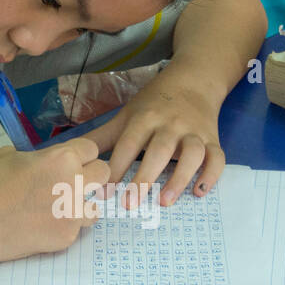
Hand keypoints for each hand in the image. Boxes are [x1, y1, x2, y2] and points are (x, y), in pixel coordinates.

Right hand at [0, 141, 109, 264]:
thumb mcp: (10, 155)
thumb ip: (39, 158)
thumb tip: (47, 164)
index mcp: (61, 157)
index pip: (92, 149)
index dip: (80, 155)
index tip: (69, 163)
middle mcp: (74, 184)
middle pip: (103, 175)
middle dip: (89, 178)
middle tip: (68, 186)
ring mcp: (72, 214)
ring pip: (96, 208)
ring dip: (82, 206)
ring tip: (55, 209)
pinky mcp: (65, 239)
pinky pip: (77, 230)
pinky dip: (63, 228)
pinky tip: (40, 227)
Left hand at [78, 58, 225, 208]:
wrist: (194, 80)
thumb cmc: (154, 103)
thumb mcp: (127, 115)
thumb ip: (101, 138)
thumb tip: (68, 154)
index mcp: (145, 118)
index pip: (129, 144)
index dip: (116, 168)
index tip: (104, 193)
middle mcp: (170, 124)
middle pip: (159, 151)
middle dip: (144, 177)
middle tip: (131, 204)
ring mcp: (194, 132)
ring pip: (191, 155)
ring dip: (179, 178)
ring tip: (164, 202)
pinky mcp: (213, 140)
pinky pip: (217, 158)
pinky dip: (211, 176)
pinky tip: (199, 193)